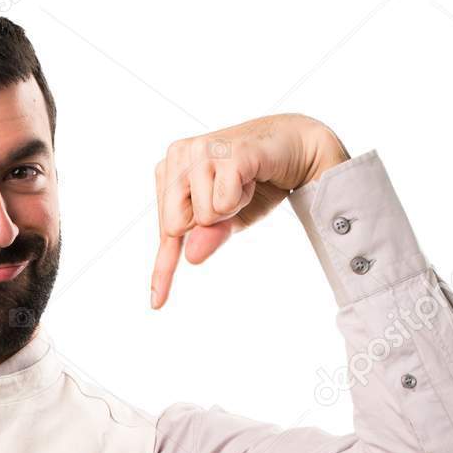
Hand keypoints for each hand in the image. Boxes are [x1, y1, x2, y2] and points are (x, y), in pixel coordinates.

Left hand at [151, 114, 348, 308]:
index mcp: (170, 170)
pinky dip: (241, 198)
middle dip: (209, 223)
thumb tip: (192, 257)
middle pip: (176, 226)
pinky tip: (251, 176)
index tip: (156, 303)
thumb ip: (207, 236)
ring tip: (242, 182)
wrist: (295, 149)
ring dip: (230, 207)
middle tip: (230, 195)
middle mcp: (179, 154)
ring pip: (202, 216)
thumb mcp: (227, 220)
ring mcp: (200, 149)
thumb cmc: (254, 183)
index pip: (165, 230)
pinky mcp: (226, 152)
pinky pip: (223, 203)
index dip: (163, 269)